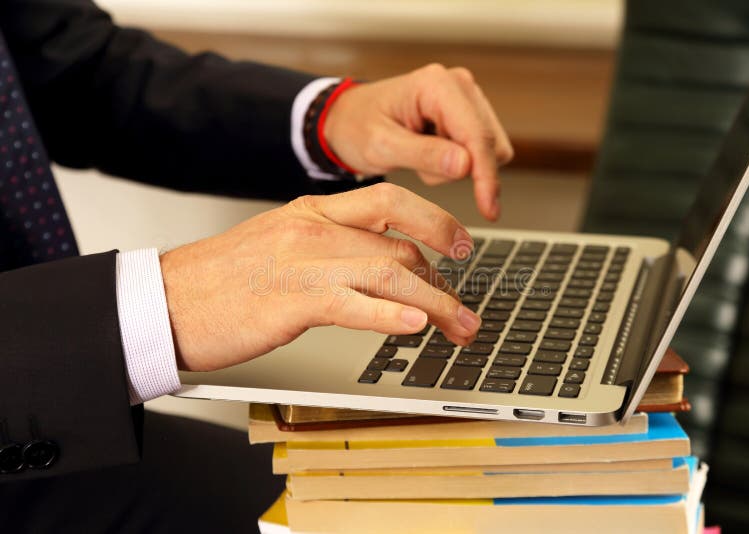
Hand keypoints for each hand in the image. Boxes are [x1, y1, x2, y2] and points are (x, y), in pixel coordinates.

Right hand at [159, 183, 480, 371]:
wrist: (165, 298)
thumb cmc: (221, 279)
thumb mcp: (280, 246)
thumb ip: (328, 249)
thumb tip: (375, 269)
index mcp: (312, 211)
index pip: (389, 203)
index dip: (434, 221)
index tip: (460, 243)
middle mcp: (314, 229)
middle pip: (400, 244)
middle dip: (445, 275)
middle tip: (467, 303)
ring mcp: (304, 263)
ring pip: (390, 273)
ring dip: (437, 303)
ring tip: (461, 326)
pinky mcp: (291, 300)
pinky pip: (353, 303)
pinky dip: (391, 314)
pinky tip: (416, 324)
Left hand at [324, 64, 513, 220]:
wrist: (349, 119)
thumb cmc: (358, 127)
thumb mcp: (381, 146)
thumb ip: (424, 155)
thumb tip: (466, 165)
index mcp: (436, 85)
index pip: (477, 135)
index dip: (486, 175)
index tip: (489, 208)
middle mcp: (459, 85)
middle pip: (489, 143)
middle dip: (463, 170)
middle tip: (421, 171)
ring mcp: (467, 98)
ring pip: (488, 150)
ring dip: (458, 168)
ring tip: (420, 159)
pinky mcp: (470, 114)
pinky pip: (480, 151)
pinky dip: (457, 164)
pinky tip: (430, 156)